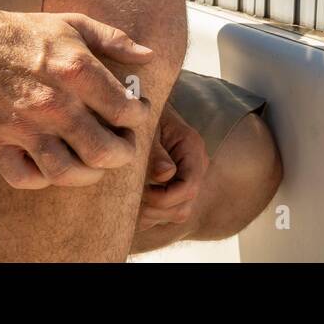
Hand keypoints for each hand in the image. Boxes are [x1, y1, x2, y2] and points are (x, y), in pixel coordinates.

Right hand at [0, 7, 154, 189]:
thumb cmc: (27, 33)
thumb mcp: (75, 23)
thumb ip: (115, 39)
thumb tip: (149, 55)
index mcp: (77, 71)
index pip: (125, 111)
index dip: (140, 116)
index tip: (136, 113)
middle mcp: (53, 104)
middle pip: (103, 151)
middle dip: (124, 154)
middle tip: (124, 146)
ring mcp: (24, 127)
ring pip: (67, 173)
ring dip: (90, 174)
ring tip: (96, 163)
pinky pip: (25, 178)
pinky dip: (44, 179)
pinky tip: (55, 165)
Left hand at [137, 103, 207, 232]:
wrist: (139, 108)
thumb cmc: (141, 116)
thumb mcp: (146, 128)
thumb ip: (155, 150)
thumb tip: (165, 174)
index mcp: (192, 148)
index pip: (188, 187)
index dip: (163, 197)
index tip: (139, 192)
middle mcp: (196, 166)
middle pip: (182, 207)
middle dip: (153, 209)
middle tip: (128, 199)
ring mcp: (188, 179)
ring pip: (176, 214)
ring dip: (150, 214)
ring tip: (128, 201)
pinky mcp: (177, 188)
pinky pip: (168, 215)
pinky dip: (149, 215)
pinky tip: (131, 202)